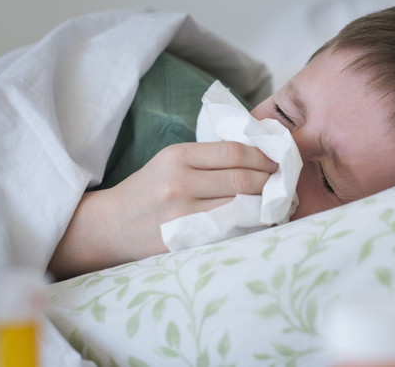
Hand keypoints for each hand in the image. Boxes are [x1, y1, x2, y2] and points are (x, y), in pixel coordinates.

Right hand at [48, 141, 276, 279]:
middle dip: (270, 182)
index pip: (234, 152)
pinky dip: (249, 226)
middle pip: (243, 180)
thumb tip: (258, 156)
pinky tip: (257, 223)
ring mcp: (183, 215)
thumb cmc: (147, 190)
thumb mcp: (170, 162)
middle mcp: (180, 183)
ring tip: (276, 203)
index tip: (275, 161)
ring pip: (242, 208)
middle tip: (283, 184)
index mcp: (177, 157)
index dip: (262, 157)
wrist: (111, 227)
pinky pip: (230, 232)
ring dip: (265, 206)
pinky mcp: (185, 241)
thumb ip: (207, 158)